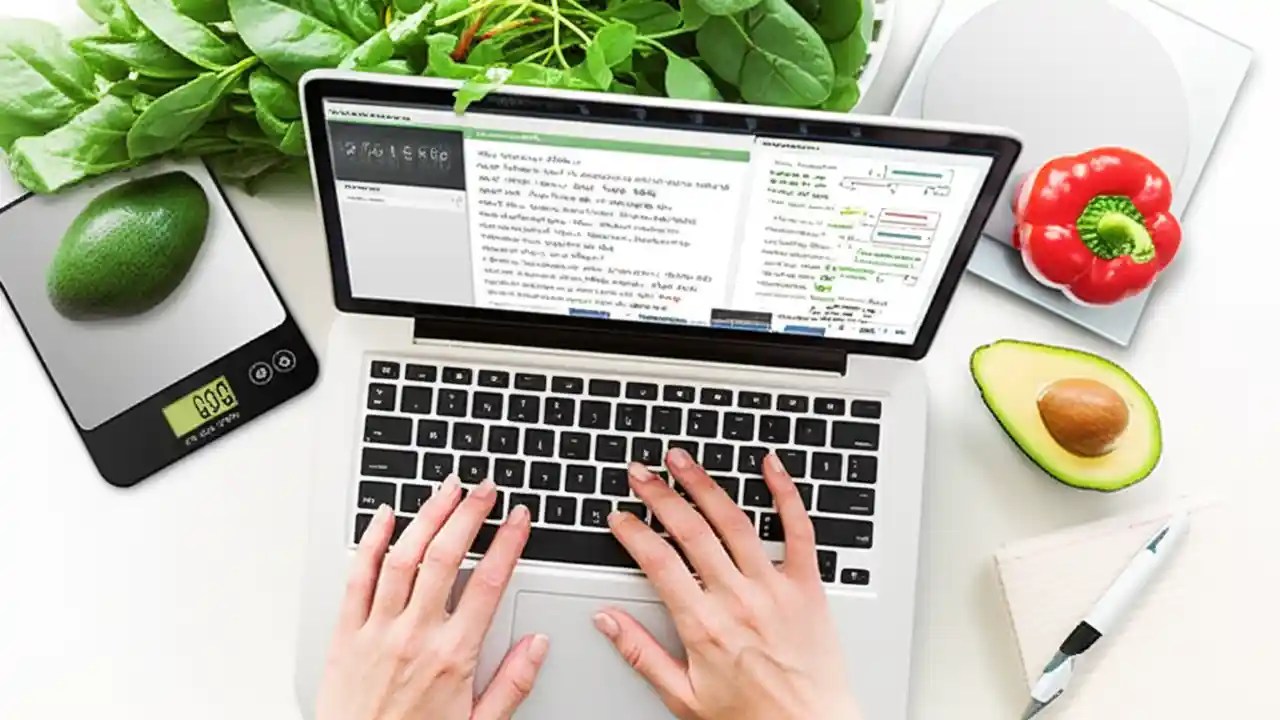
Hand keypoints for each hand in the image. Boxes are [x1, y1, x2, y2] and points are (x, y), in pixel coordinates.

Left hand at [317, 477, 548, 719]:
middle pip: (444, 556)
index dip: (508, 542)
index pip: (488, 582)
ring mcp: (377, 631)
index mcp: (452, 656)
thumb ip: (513, 682)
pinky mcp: (344, 635)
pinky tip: (384, 517)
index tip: (518, 519)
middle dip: (468, 513)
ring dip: (426, 516)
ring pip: (402, 557)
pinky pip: (357, 577)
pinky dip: (371, 541)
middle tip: (484, 490)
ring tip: (445, 490)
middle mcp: (414, 636)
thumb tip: (538, 645)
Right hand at [595, 450, 861, 719]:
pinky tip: (770, 466)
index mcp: (703, 625)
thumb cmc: (751, 717)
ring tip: (681, 460)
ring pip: (734, 521)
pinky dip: (785, 493)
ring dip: (704, 485)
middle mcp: (738, 599)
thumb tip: (607, 621)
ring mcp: (774, 587)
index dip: (632, 532)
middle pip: (691, 531)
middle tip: (640, 472)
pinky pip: (799, 529)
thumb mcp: (683, 696)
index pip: (657, 562)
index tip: (617, 516)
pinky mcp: (807, 585)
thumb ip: (641, 654)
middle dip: (660, 495)